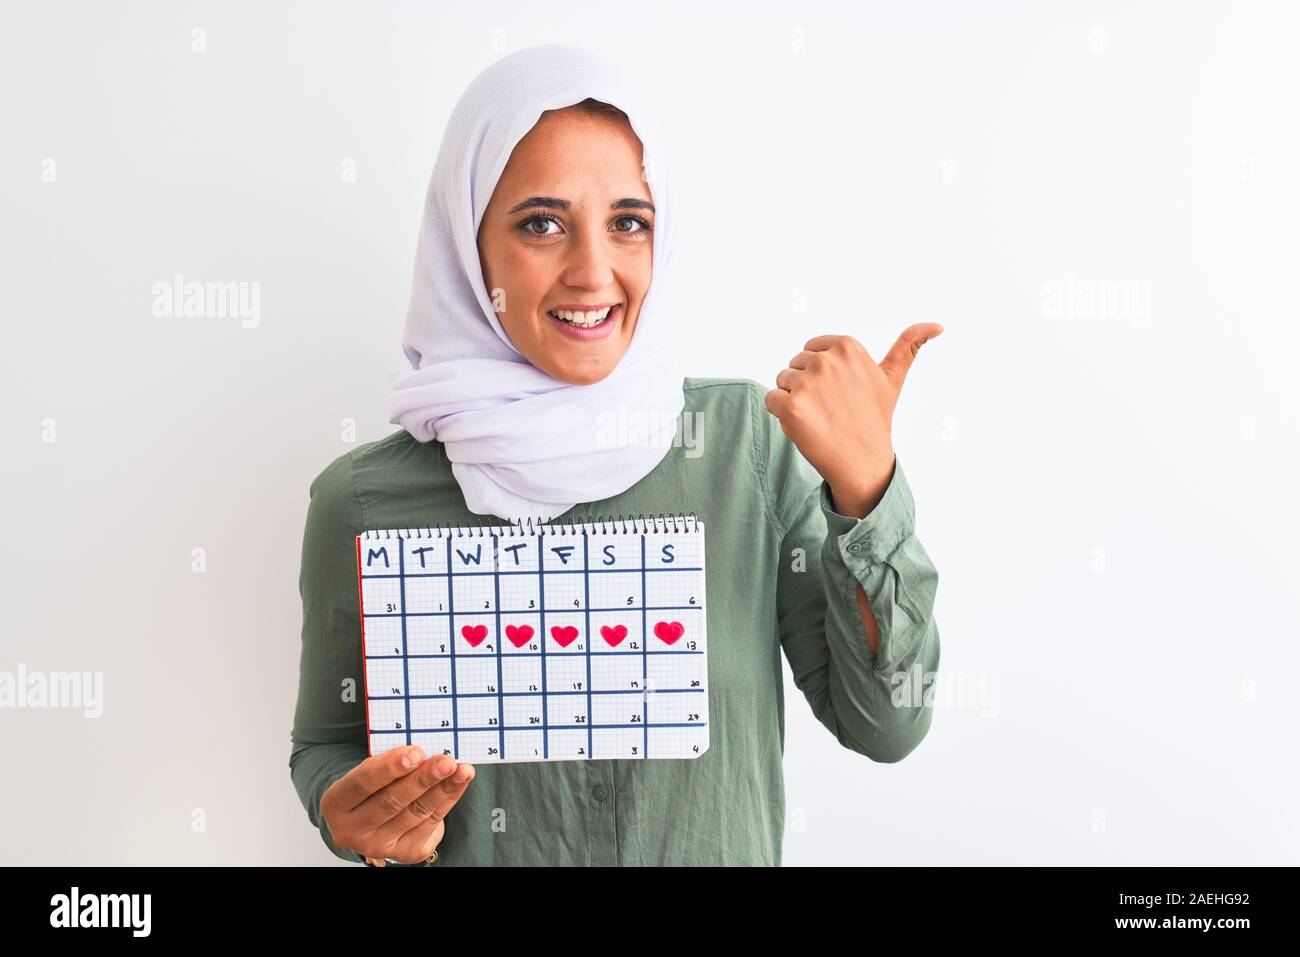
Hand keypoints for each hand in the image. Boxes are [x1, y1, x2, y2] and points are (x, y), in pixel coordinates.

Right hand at [321, 745, 475, 864]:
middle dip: (422, 780)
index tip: (416, 752)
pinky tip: (459, 783)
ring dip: (443, 789)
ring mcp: (379, 845)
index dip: (390, 768)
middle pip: (391, 802)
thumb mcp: (368, 771)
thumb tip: (426, 751)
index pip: (362, 783)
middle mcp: (352, 830)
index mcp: (335, 803)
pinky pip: (431, 822)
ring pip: (415, 813)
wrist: (372, 818)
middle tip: (445, 761)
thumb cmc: (372, 785)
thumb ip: (390, 763)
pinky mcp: (405, 852)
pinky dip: (448, 799)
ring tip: (461, 770)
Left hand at [764, 324, 942, 517]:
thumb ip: (908, 346)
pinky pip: (771, 399)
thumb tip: (938, 326)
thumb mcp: (892, 379)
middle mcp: (827, 360)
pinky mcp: (790, 406)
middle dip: (807, 386)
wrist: (862, 462)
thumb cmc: (875, 419)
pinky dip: (780, 413)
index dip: (821, 373)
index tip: (840, 392)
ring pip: (782, 381)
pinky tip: (804, 426)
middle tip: (831, 408)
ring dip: (794, 400)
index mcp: (847, 347)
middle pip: (795, 365)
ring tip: (820, 417)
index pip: (811, 349)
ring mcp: (807, 383)